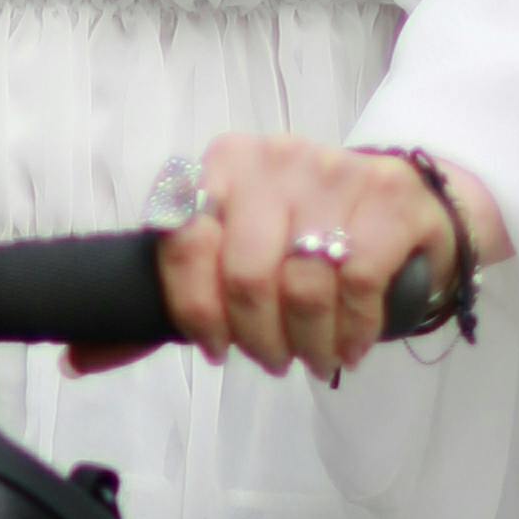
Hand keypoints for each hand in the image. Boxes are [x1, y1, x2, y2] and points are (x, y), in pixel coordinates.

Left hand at [155, 135, 505, 382]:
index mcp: (225, 163)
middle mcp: (274, 158)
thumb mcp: (244, 243)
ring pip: (303, 285)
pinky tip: (351, 346)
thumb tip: (114, 353)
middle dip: (259, 337)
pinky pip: (358, 281)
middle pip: (247, 274)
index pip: (186, 243)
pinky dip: (352, 329)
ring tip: (314, 359)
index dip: (197, 311)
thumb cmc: (309, 231)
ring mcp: (334, 170)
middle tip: (274, 359)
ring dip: (309, 342)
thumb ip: (194, 280)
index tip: (218, 347)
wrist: (404, 203)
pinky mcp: (389, 194)